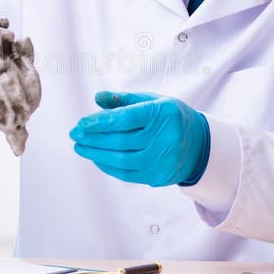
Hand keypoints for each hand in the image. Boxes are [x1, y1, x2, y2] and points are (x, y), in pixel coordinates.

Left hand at [70, 90, 209, 186]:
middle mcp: (167, 137)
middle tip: (75, 135)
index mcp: (164, 113)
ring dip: (96, 154)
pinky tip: (96, 158)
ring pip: (122, 160)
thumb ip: (124, 100)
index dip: (101, 122)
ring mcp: (164, 159)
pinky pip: (127, 174)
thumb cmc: (169, 118)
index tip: (81, 124)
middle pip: (121, 141)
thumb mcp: (152, 101)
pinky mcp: (159, 176)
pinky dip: (108, 166)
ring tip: (80, 147)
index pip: (127, 118)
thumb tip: (98, 97)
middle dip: (93, 138)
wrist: (198, 144)